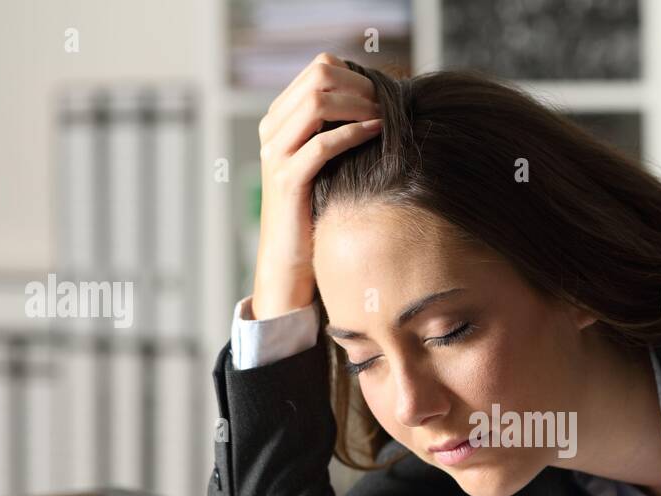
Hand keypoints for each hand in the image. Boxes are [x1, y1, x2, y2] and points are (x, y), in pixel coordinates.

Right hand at [251, 51, 381, 319]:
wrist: (290, 261)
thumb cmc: (316, 212)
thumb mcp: (325, 164)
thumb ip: (337, 132)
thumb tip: (379, 103)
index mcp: (278, 120)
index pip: (317, 69)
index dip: (355, 73)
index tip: (384, 91)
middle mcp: (272, 131)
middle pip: (317, 77)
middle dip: (359, 85)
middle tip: (388, 102)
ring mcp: (276, 154)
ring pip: (317, 102)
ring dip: (358, 104)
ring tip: (385, 115)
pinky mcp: (288, 180)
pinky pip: (322, 144)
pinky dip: (354, 133)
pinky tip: (377, 133)